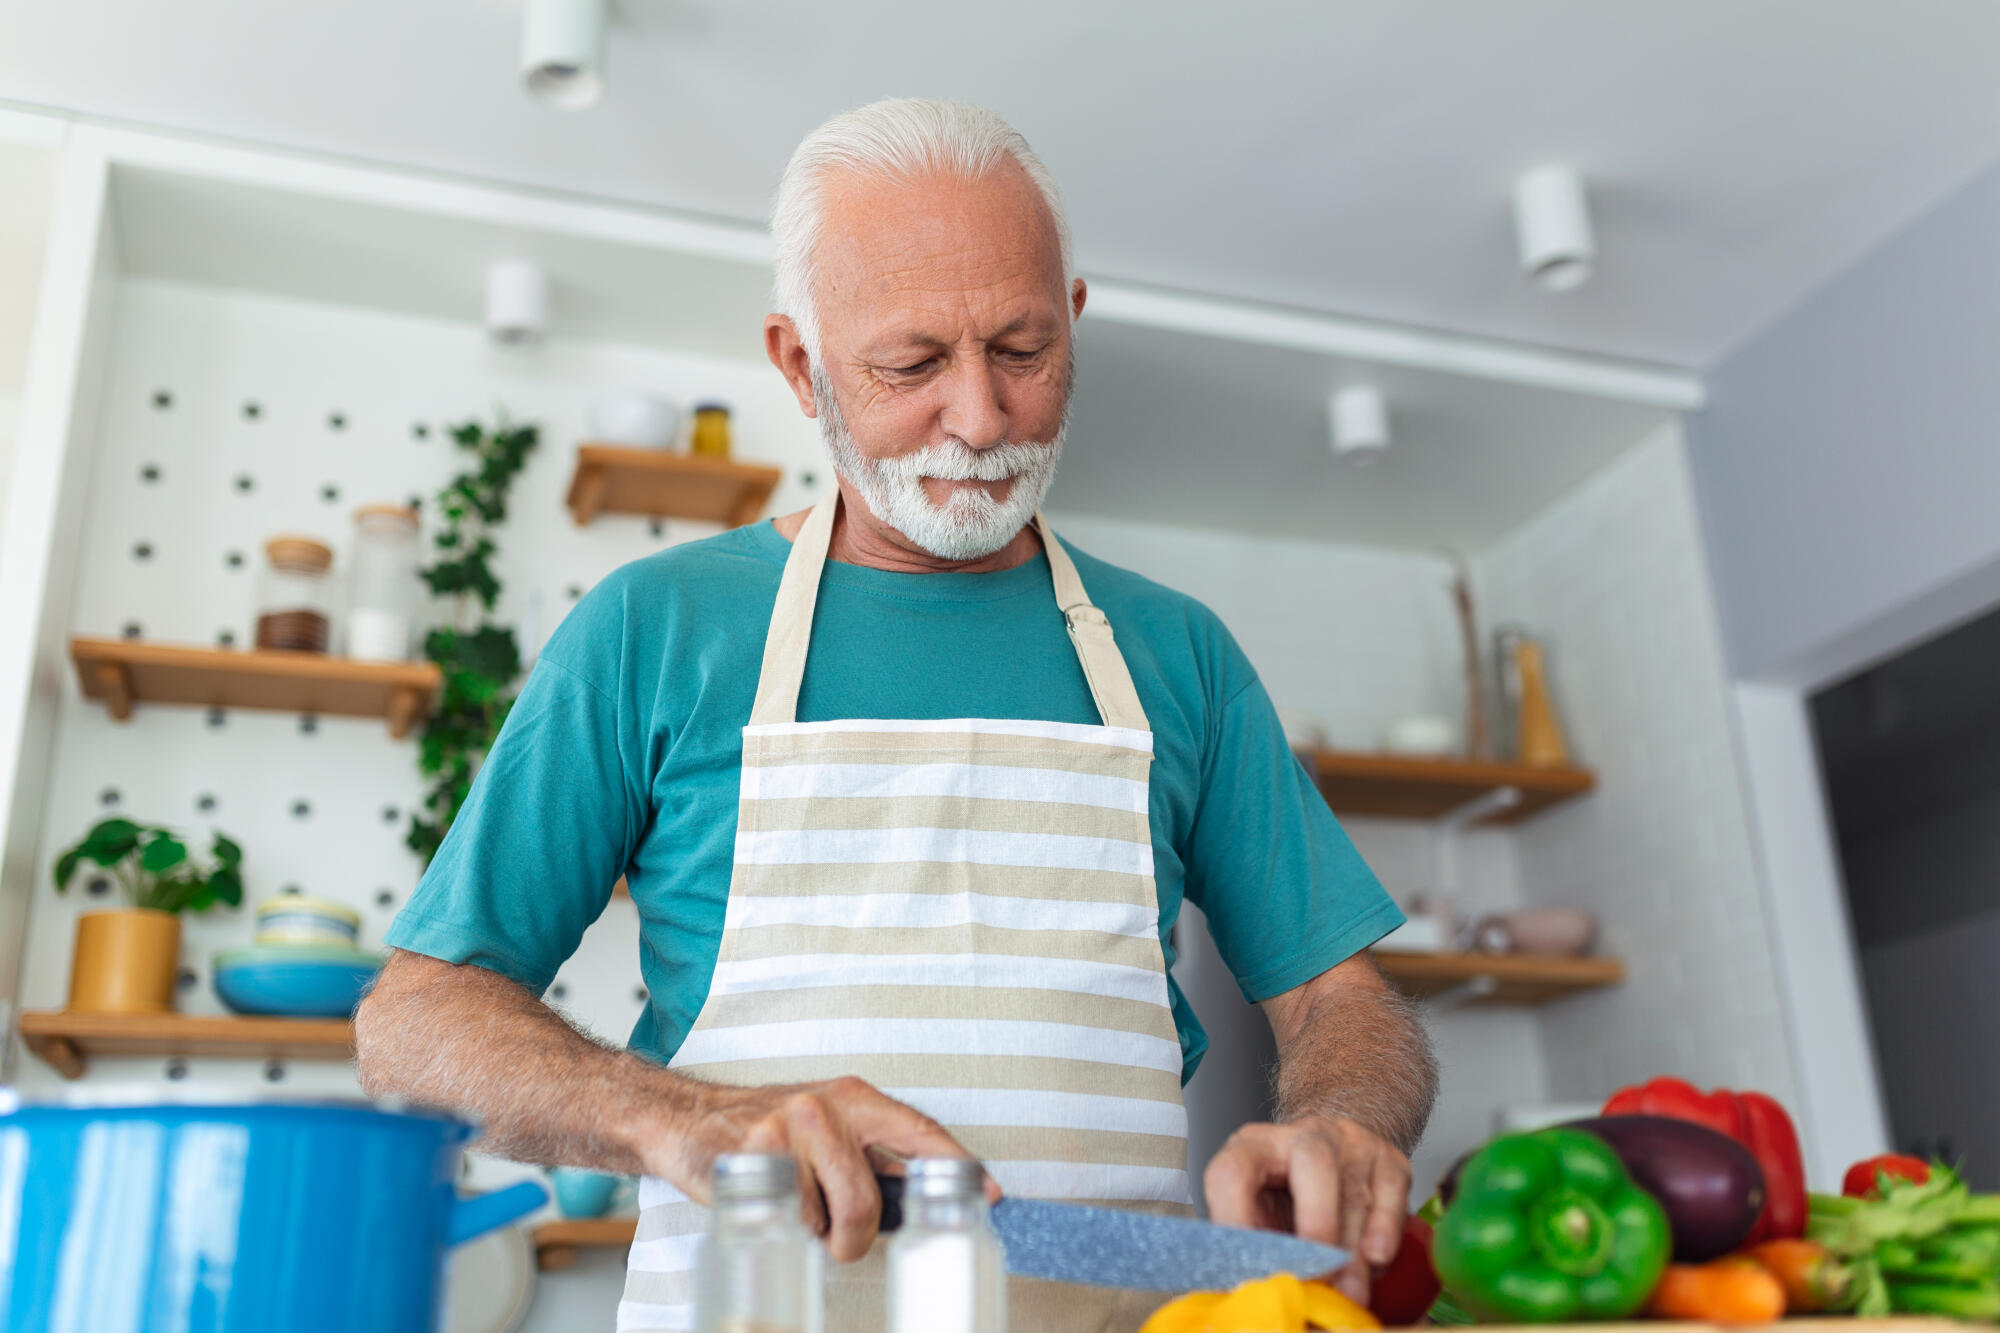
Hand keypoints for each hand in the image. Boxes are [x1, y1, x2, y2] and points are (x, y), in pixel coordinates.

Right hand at [657, 1075, 995, 1261]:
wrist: (689, 1119)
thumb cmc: (767, 1128)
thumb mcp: (828, 1126)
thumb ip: (873, 1152)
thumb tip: (928, 1192)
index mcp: (855, 1098)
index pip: (920, 1132)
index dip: (957, 1167)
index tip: (989, 1193)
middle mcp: (827, 1107)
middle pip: (870, 1199)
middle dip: (857, 1236)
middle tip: (840, 1237)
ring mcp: (790, 1129)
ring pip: (833, 1215)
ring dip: (819, 1234)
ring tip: (801, 1213)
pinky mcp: (755, 1155)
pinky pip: (792, 1218)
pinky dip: (786, 1224)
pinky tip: (772, 1201)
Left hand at [1203, 1115, 1412, 1304]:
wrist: (1333, 1154)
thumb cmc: (1287, 1191)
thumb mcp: (1258, 1211)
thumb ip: (1253, 1242)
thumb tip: (1249, 1288)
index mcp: (1253, 1147)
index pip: (1232, 1171)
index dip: (1235, 1219)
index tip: (1247, 1268)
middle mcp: (1302, 1136)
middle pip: (1312, 1162)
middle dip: (1316, 1224)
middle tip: (1317, 1278)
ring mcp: (1350, 1143)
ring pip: (1354, 1190)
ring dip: (1351, 1251)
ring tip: (1348, 1294)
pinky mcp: (1388, 1158)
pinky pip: (1391, 1192)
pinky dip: (1385, 1229)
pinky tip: (1376, 1259)